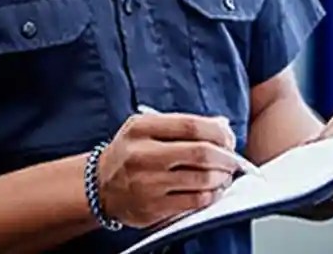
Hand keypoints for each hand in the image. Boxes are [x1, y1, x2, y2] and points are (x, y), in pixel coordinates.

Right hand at [95, 112, 240, 228]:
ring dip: (222, 177)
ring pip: (201, 179)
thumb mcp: (147, 129)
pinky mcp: (153, 208)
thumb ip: (183, 125)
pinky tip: (213, 190)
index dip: (218, 132)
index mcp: (141, 128)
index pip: (191, 125)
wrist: (99, 187)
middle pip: (200, 153)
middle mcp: (142, 155)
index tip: (228, 137)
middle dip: (226, 156)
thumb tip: (222, 126)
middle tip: (233, 159)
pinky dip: (212, 195)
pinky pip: (194, 201)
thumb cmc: (130, 154)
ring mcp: (147, 183)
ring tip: (225, 174)